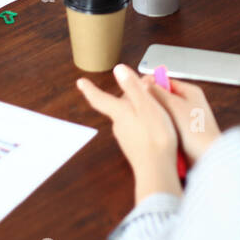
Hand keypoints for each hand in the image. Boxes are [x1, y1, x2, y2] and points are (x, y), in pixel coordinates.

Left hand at [77, 65, 183, 202]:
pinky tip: (158, 122)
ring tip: (158, 103)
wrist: (158, 169)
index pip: (99, 98)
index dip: (90, 89)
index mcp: (119, 112)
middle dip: (132, 93)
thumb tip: (118, 69)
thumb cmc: (155, 137)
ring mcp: (126, 137)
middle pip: (121, 103)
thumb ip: (132, 86)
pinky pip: (138, 127)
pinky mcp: (135, 146)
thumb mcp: (146, 105)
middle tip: (149, 84)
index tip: (81, 82)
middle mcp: (119, 125)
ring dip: (141, 106)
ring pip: (130, 115)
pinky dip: (145, 120)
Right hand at [146, 76, 220, 162]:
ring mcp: (186, 119)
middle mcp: (189, 103)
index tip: (139, 91)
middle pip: (164, 98)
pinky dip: (162, 129)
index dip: (152, 86)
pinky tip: (156, 133)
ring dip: (158, 119)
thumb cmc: (197, 131)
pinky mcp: (183, 133)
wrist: (206, 157)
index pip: (166, 81)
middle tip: (143, 108)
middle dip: (154, 104)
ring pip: (164, 114)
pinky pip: (168, 127)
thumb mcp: (174, 105)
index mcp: (190, 92)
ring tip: (150, 123)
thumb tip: (144, 83)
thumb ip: (158, 92)